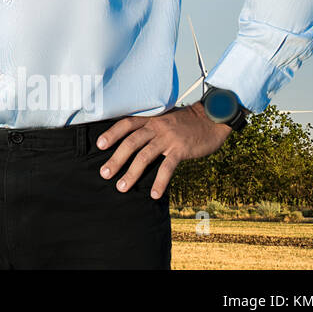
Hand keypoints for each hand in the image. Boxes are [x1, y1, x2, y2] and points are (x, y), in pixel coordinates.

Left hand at [96, 101, 232, 198]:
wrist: (213, 119)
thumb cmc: (187, 122)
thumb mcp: (165, 118)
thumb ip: (150, 127)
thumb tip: (132, 141)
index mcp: (151, 119)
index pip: (126, 124)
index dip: (112, 134)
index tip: (99, 145)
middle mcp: (156, 126)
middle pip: (131, 142)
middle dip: (116, 159)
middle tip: (105, 173)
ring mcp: (168, 138)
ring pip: (145, 156)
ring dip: (131, 173)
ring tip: (122, 187)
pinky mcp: (181, 149)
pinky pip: (167, 167)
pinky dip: (160, 182)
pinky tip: (154, 194)